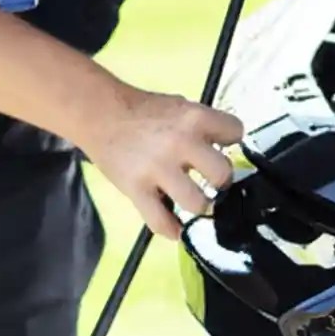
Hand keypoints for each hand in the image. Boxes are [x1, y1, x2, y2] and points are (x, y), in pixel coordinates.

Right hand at [82, 87, 243, 239]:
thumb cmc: (142, 110)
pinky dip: (172, 229)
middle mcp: (181, 143)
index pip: (235, 132)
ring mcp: (158, 169)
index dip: (230, 142)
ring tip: (192, 200)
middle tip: (211, 180)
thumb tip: (221, 149)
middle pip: (222, 174)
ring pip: (197, 204)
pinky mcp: (137, 190)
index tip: (222, 147)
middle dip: (220, 180)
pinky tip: (176, 227)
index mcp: (194, 118)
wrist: (99, 114)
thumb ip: (201, 127)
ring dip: (198, 205)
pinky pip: (161, 222)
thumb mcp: (179, 106)